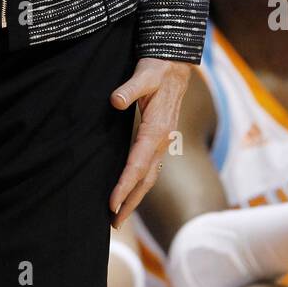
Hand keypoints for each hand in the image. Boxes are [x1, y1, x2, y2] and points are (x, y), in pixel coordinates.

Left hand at [108, 56, 192, 225]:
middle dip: (130, 202)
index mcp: (157, 129)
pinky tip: (130, 191)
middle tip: (113, 222)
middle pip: (146, 179)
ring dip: (135, 197)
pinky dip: (139, 184)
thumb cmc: (157, 68)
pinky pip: (150, 168)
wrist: (175, 63)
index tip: (112, 203)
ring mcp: (163, 142)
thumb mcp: (144, 74)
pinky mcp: (160, 140)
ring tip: (118, 216)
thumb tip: (116, 101)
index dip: (124, 185)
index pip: (138, 164)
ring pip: (149, 176)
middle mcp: (162, 141)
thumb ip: (130, 88)